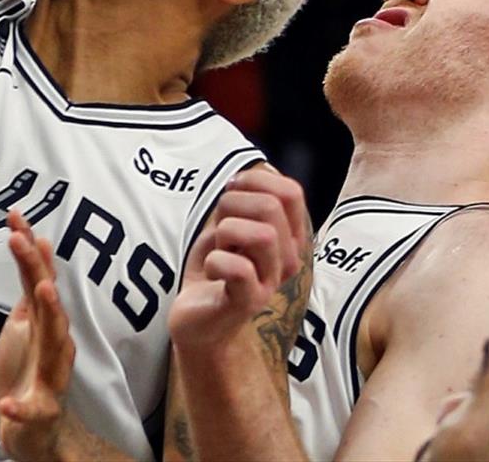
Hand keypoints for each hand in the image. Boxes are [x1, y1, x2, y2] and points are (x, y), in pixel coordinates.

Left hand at [0, 212, 76, 461]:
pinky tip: (5, 406)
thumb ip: (31, 285)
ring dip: (50, 319)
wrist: (36, 429)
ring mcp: (51, 378)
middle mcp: (55, 346)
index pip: (38, 280)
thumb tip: (36, 242)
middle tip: (24, 241)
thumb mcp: (28, 322)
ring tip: (40, 293)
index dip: (29, 249)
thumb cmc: (31, 369)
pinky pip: (32, 409)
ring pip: (56, 348)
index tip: (15, 217)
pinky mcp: (42, 411)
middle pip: (49, 304)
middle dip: (39, 271)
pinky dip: (20, 407)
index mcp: (47, 324)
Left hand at [168, 169, 313, 364]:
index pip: (291, 192)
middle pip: (271, 207)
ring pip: (262, 234)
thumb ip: (245, 200)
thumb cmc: (216, 268)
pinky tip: (212, 271)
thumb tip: (257, 171)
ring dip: (226, 233)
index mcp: (288, 237)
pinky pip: (240, 269)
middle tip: (220, 231)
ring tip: (219, 250)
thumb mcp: (230, 225)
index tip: (231, 192)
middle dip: (232, 206)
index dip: (256, 181)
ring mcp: (271, 282)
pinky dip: (216, 261)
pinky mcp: (249, 303)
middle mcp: (287, 259)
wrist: (197, 318)